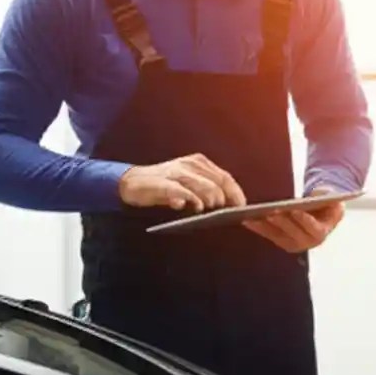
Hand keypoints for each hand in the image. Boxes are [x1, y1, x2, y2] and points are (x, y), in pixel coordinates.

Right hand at [118, 153, 245, 211]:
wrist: (132, 182)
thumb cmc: (164, 185)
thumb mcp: (187, 182)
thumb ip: (205, 189)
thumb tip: (226, 205)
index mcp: (198, 162)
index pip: (224, 177)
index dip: (235, 192)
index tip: (243, 207)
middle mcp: (189, 164)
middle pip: (216, 182)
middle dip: (223, 198)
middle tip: (224, 212)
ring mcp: (176, 172)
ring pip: (201, 186)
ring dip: (208, 199)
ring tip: (207, 209)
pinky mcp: (162, 183)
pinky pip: (179, 191)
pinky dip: (187, 199)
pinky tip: (189, 206)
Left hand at [242, 186, 346, 253]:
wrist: (322, 213)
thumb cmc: (326, 204)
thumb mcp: (332, 198)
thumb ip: (328, 197)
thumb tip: (321, 194)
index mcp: (322, 232)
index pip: (314, 229)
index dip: (304, 220)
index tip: (295, 210)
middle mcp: (308, 242)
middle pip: (293, 233)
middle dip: (281, 222)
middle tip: (269, 212)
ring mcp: (294, 244)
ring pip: (277, 236)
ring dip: (264, 227)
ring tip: (252, 216)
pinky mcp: (282, 242)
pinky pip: (269, 235)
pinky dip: (258, 228)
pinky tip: (247, 220)